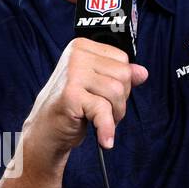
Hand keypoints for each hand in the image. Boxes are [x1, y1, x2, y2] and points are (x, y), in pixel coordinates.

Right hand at [23, 38, 148, 157]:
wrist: (46, 129)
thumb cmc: (71, 106)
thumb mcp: (97, 87)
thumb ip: (118, 77)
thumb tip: (142, 72)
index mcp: (82, 47)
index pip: (122, 60)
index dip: (122, 82)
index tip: (106, 95)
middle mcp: (76, 55)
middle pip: (123, 75)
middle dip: (120, 99)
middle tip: (103, 110)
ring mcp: (72, 73)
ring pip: (117, 92)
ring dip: (114, 113)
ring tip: (99, 119)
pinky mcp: (71, 95)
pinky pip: (102, 110)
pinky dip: (107, 128)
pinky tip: (106, 140)